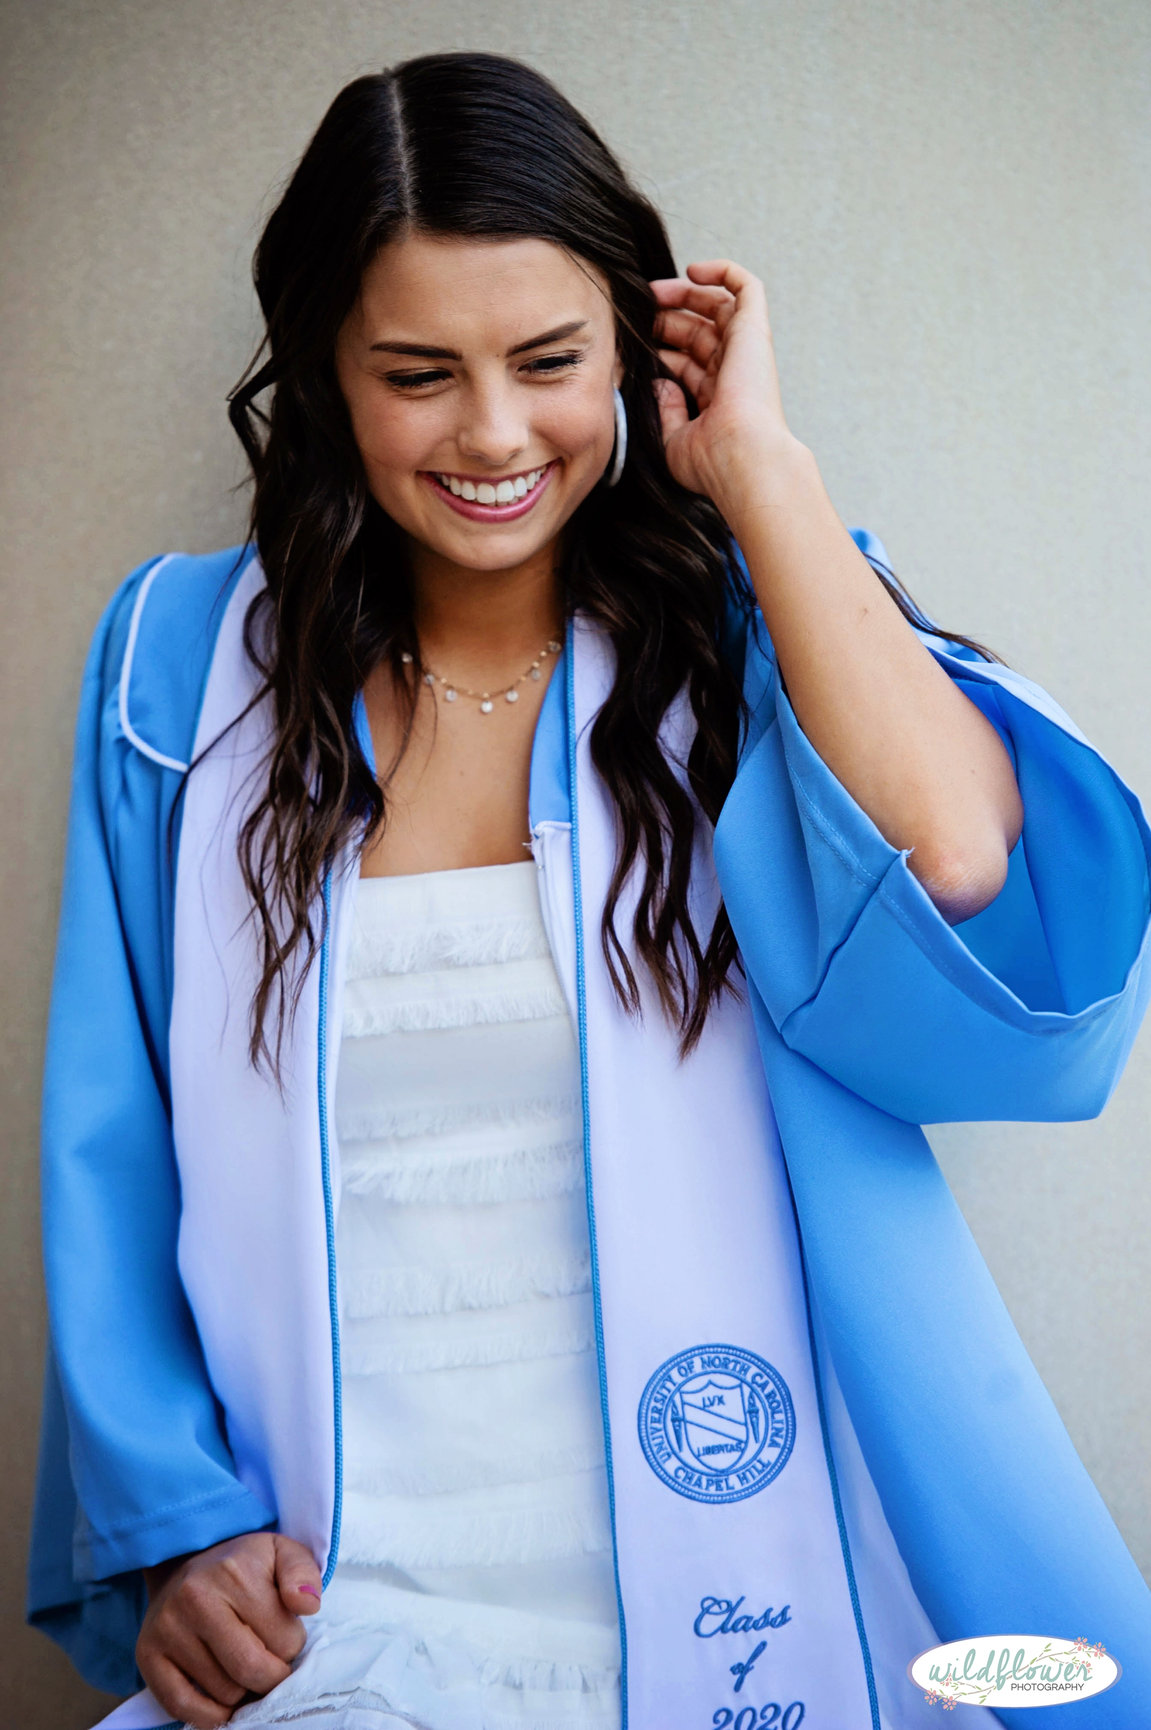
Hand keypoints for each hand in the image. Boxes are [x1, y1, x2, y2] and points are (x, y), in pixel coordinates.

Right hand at [136, 1531, 321, 1728]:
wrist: (186, 1562)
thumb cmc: (243, 1565)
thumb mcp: (281, 1553)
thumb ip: (303, 1575)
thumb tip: (307, 1607)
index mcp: (234, 1573)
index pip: (284, 1640)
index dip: (293, 1646)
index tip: (284, 1635)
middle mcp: (195, 1599)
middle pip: (251, 1670)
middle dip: (271, 1677)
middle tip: (270, 1664)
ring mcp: (168, 1628)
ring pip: (223, 1693)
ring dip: (243, 1692)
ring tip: (243, 1666)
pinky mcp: (147, 1654)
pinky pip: (181, 1706)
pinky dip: (209, 1715)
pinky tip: (223, 1702)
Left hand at [649, 258, 796, 510]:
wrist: (741, 459)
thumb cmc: (712, 462)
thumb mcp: (674, 440)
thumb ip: (666, 411)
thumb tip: (660, 383)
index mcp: (718, 399)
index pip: (688, 362)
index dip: (661, 347)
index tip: (632, 342)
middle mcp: (734, 372)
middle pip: (699, 331)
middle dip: (666, 317)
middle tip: (638, 312)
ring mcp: (745, 350)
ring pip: (718, 305)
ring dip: (685, 293)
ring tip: (653, 291)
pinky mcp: (753, 331)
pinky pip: (746, 287)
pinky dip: (723, 271)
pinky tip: (692, 271)